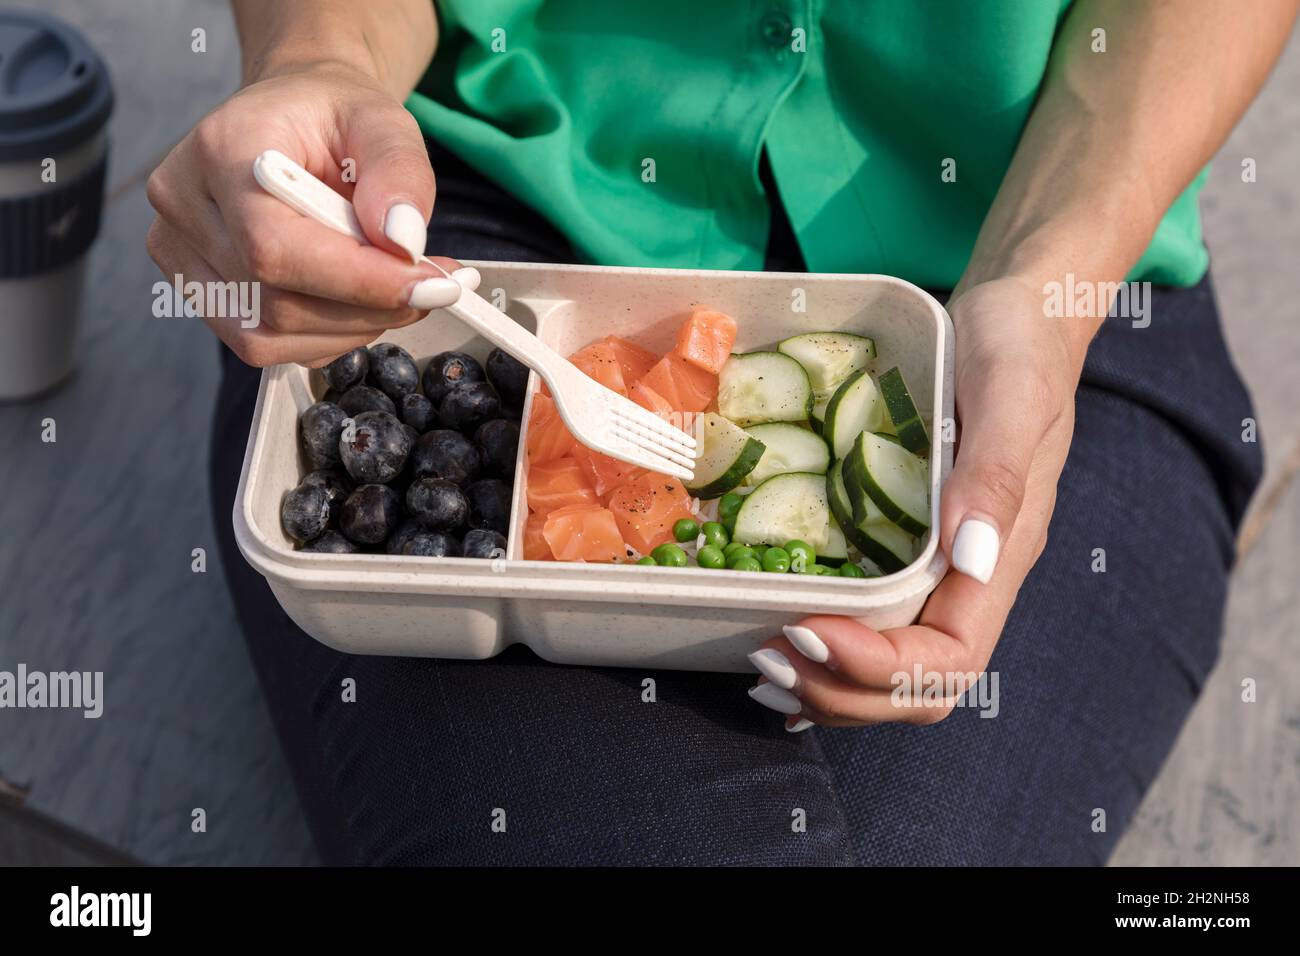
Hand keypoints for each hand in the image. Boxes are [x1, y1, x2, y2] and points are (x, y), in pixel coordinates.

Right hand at [146, 62, 474, 366]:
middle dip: (369, 306)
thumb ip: (400, 173)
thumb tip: (402, 240)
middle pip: (276, 302)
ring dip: (350, 326)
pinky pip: (263, 343)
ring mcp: (180, 253)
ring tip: (392, 286)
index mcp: (222, 149)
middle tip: (430, 285)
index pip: (276, 247)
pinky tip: (354, 300)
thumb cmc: (336, 117)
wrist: (295, 120)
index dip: (358, 281)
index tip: (430, 285)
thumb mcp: (384, 122)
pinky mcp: (198, 290)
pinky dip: (325, 335)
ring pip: (270, 335)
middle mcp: (184, 204)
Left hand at [747, 275, 1080, 728]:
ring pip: (893, 672)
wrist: (1022, 314)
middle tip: (768, 658)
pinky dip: (828, 656)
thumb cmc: (1020, 346)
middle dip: (841, 690)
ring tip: (765, 663)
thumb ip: (995, 476)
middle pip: (917, 688)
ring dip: (828, 686)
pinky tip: (785, 647)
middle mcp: (971, 578)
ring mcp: (941, 568)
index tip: (809, 631)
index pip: (949, 660)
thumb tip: (968, 559)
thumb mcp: (1012, 394)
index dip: (878, 668)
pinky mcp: (909, 546)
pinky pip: (876, 626)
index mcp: (1001, 556)